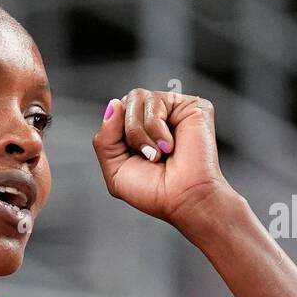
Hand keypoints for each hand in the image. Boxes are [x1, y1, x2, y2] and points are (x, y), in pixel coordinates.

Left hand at [92, 88, 234, 229]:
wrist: (182, 199)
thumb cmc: (154, 191)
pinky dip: (156, 128)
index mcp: (138, 129)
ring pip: (137, 97)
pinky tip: (170, 146)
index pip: (115, 111)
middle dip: (129, 132)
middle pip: (125, 101)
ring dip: (141, 132)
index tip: (131, 157)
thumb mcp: (115, 169)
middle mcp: (156, 116)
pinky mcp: (191, 105)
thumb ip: (105, 138)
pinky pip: (157, 100)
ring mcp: (174, 109)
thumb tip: (113, 103)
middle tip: (147, 156)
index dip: (115, 133)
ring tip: (159, 153)